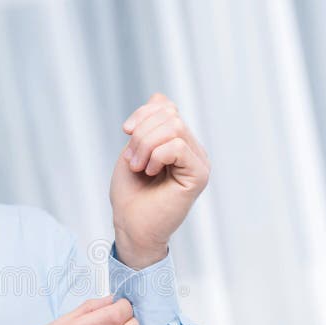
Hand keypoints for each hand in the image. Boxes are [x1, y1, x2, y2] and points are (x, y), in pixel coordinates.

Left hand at [110, 93, 210, 268]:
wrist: (131, 226)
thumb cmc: (131, 194)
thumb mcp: (134, 149)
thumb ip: (148, 124)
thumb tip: (160, 97)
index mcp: (179, 142)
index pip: (167, 106)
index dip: (143, 113)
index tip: (126, 132)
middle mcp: (193, 150)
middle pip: (170, 114)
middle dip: (141, 134)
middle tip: (132, 160)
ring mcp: (199, 162)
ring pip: (174, 127)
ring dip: (146, 145)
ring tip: (139, 167)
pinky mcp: (199, 175)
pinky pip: (179, 146)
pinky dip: (157, 156)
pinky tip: (151, 172)